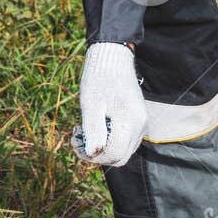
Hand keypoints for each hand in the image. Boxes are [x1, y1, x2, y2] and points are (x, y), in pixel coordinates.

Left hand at [72, 42, 147, 167]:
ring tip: (83, 131)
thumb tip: (93, 154)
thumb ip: (93, 130)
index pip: (114, 154)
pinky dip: (109, 141)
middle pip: (119, 157)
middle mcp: (140, 125)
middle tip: (77, 138)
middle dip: (96, 154)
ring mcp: (141, 124)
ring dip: (101, 148)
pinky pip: (124, 141)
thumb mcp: (91, 104)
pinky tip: (95, 127)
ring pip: (122, 151)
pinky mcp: (138, 121)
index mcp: (130, 121)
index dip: (93, 156)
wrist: (113, 60)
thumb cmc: (98, 79)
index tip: (76, 142)